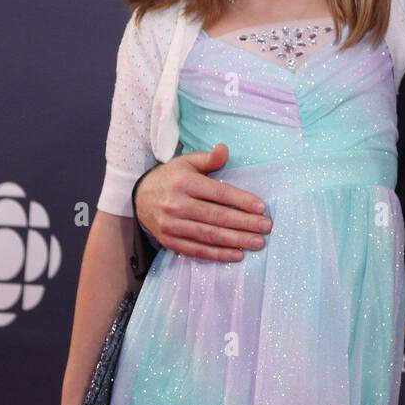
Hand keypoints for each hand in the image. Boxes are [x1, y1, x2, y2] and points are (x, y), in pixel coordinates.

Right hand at [134, 143, 271, 261]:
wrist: (139, 197)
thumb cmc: (171, 178)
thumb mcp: (187, 162)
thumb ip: (209, 159)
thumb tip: (224, 149)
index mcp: (184, 183)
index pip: (219, 194)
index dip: (241, 201)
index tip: (261, 208)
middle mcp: (176, 204)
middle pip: (217, 217)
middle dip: (245, 223)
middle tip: (266, 228)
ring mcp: (171, 225)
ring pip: (209, 235)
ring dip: (236, 241)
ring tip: (257, 243)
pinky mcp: (169, 241)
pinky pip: (197, 250)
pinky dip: (217, 254)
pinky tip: (236, 255)